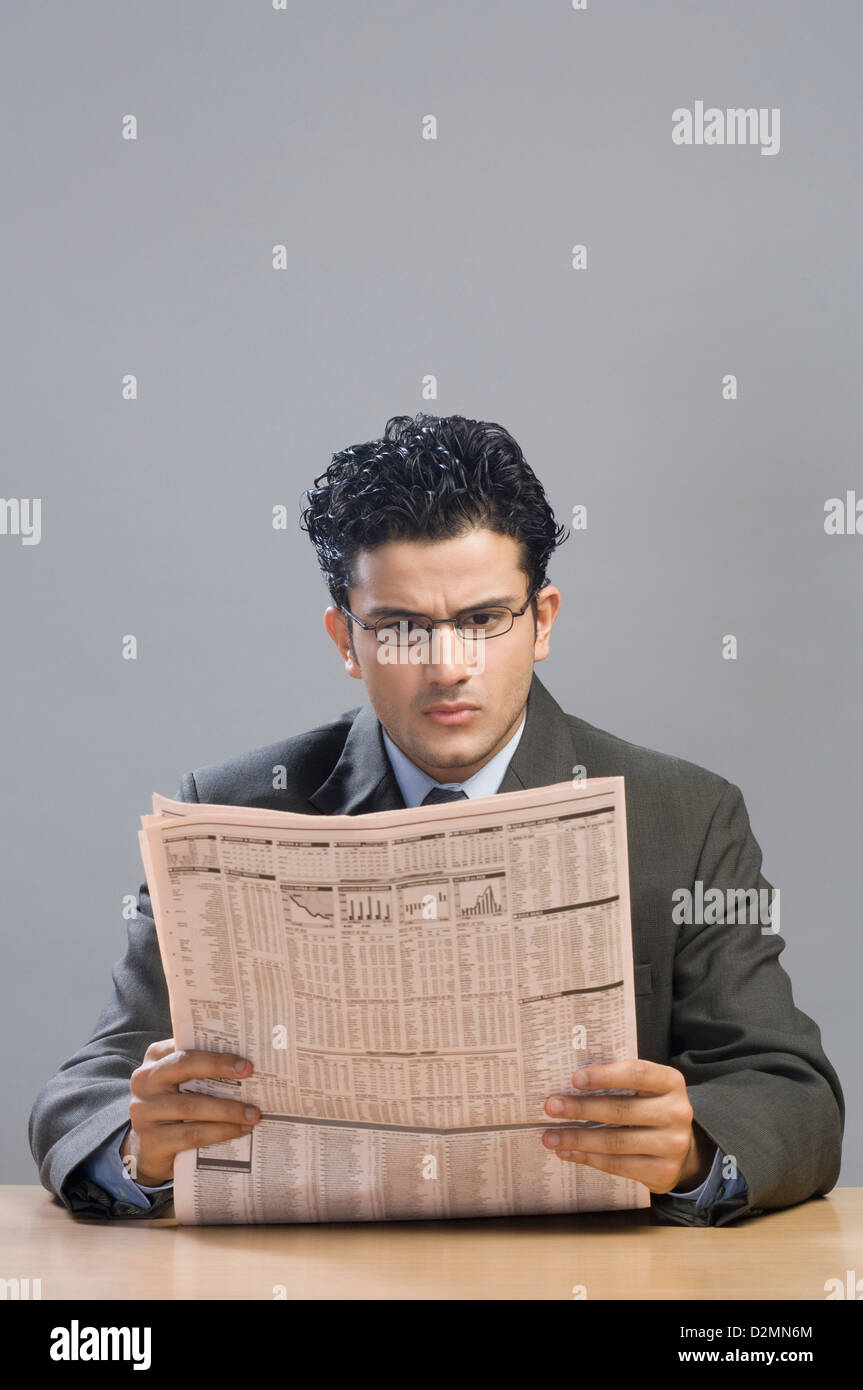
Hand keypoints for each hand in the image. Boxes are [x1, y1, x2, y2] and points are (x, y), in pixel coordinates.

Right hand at [120, 1039, 260, 1185]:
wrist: (148, 1150)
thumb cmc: (174, 1107)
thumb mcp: (181, 1084)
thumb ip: (201, 1071)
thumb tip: (245, 1064)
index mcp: (155, 1058)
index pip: (184, 1045)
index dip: (215, 1050)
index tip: (244, 1057)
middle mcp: (144, 1080)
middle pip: (183, 1065)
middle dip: (218, 1066)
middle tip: (249, 1071)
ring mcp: (143, 1111)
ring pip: (191, 1105)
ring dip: (227, 1109)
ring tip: (253, 1113)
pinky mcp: (150, 1140)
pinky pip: (191, 1134)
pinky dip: (219, 1132)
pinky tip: (239, 1131)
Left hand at [542, 1059, 713, 1193]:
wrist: (682, 1147)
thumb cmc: (651, 1108)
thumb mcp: (646, 1088)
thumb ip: (620, 1081)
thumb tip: (570, 1083)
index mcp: (671, 1082)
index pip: (637, 1073)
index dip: (605, 1075)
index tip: (574, 1079)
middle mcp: (677, 1112)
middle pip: (621, 1110)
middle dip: (581, 1109)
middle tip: (551, 1107)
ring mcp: (673, 1145)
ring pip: (615, 1142)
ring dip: (577, 1138)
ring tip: (550, 1136)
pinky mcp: (663, 1172)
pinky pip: (618, 1165)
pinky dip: (588, 1158)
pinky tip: (569, 1152)